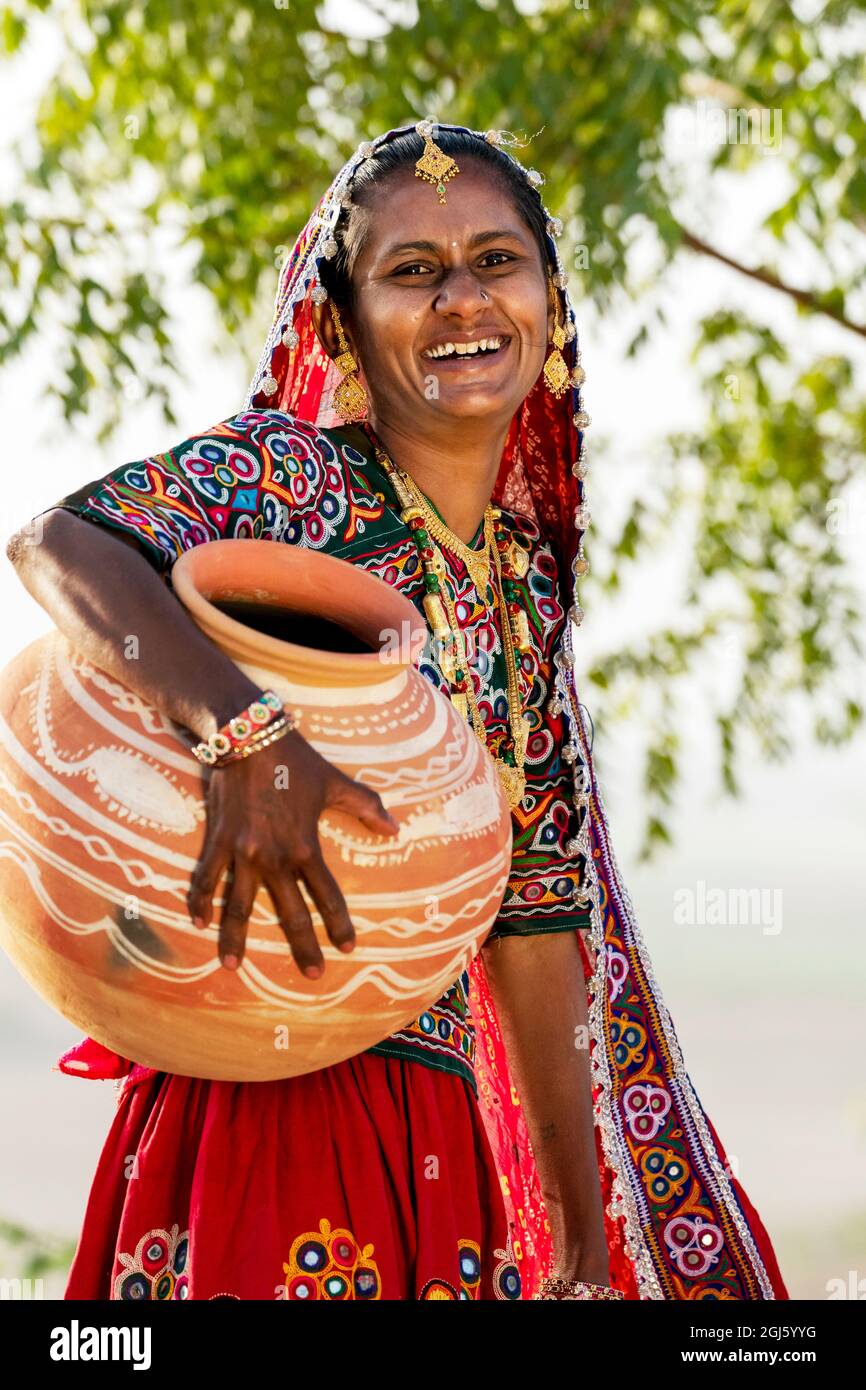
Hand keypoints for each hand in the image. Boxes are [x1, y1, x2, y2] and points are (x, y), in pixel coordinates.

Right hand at [187, 728, 397, 974]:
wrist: (249, 737)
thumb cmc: (296, 761)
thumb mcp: (335, 783)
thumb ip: (366, 807)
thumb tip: (394, 829)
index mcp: (305, 847)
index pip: (327, 896)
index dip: (339, 924)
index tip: (348, 948)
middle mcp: (274, 858)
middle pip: (288, 912)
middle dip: (301, 946)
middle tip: (312, 975)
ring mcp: (242, 852)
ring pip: (238, 905)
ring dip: (235, 938)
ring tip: (232, 965)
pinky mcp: (218, 840)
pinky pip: (205, 877)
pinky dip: (200, 900)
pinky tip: (199, 922)